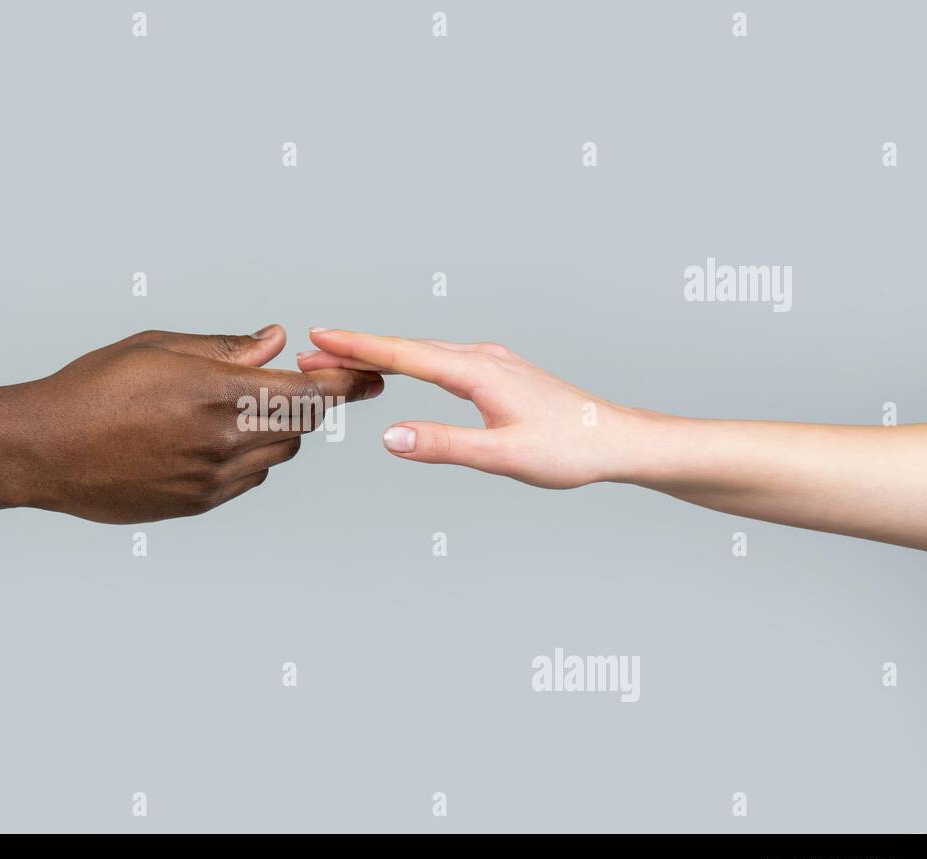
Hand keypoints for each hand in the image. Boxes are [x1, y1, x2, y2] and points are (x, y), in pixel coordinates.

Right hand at [14, 325, 382, 521]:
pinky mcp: (197, 505)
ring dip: (273, 430)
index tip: (373, 374)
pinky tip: (207, 440)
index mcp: (216, 393)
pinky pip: (248, 480)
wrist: (42, 451)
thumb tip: (276, 342)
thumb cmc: (93, 388)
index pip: (309, 391)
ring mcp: (211, 480)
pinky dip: (247, 458)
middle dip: (302, 400)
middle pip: (301, 424)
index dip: (347, 382)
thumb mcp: (159, 347)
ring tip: (228, 409)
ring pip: (277, 454)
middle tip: (287, 381)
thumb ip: (226, 348)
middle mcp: (221, 441)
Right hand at [297, 329, 637, 487]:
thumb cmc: (569, 449)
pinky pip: (440, 360)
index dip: (357, 345)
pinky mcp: (498, 373)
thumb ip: (445, 445)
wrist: (617, 439)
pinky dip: (409, 361)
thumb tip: (390, 437)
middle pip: (407, 348)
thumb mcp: (503, 455)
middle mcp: (482, 357)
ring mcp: (491, 362)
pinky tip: (401, 368)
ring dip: (381, 354)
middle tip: (309, 351)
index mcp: (478, 371)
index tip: (317, 335)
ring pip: (423, 352)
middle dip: (356, 347)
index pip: (404, 354)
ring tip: (341, 359)